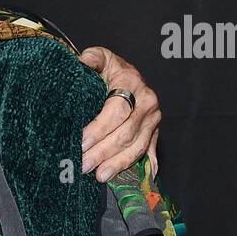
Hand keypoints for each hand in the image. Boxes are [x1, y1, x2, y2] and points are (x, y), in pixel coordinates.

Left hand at [77, 46, 161, 182]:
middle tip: (84, 164)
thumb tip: (83, 61)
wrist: (130, 75)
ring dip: (118, 163)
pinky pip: (146, 152)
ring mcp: (153, 119)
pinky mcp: (154, 132)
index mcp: (132, 83)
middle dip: (103, 151)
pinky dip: (138, 166)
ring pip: (137, 146)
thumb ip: (92, 58)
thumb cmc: (111, 69)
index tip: (82, 142)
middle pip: (126, 133)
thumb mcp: (102, 58)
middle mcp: (147, 102)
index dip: (99, 129)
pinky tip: (128, 177)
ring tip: (100, 176)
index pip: (117, 111)